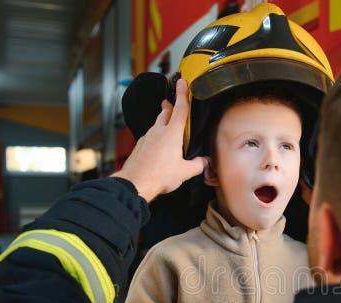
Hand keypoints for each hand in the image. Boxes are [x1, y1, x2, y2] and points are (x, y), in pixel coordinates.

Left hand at [110, 78, 208, 202]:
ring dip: (162, 121)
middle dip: (170, 106)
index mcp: (172, 133)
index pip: (180, 108)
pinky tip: (159, 145)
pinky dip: (156, 136)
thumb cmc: (159, 175)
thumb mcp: (185, 172)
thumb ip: (198, 165)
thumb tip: (205, 162)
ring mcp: (147, 137)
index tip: (182, 82)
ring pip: (156, 123)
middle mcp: (158, 131)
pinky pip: (150, 136)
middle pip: (165, 112)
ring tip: (167, 124)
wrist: (134, 183)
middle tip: (172, 102)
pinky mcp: (140, 145)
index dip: (182, 94)